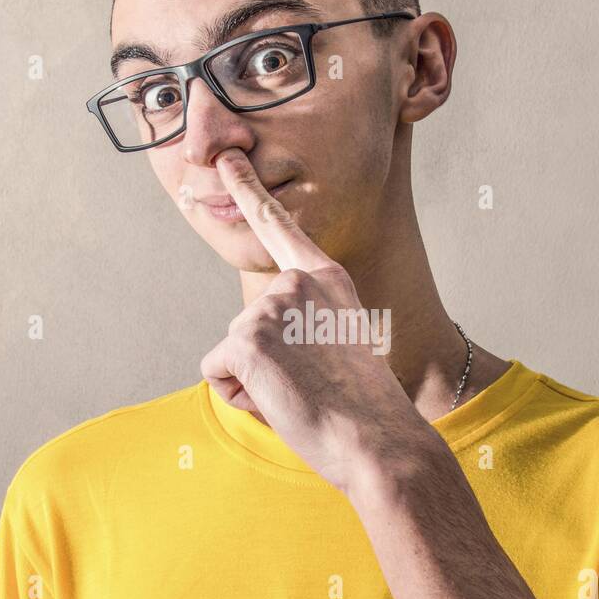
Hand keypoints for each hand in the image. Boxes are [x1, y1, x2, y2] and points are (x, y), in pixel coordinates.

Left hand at [199, 149, 437, 494]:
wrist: (380, 440)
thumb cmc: (366, 408)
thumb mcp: (342, 343)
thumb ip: (308, 322)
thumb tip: (274, 337)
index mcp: (326, 279)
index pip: (279, 226)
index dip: (248, 190)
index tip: (227, 158)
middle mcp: (296, 283)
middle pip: (246, 323)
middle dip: (264, 362)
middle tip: (311, 384)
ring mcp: (271, 308)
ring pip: (232, 352)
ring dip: (256, 383)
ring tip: (301, 394)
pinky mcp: (247, 340)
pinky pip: (218, 374)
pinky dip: (241, 397)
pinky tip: (280, 401)